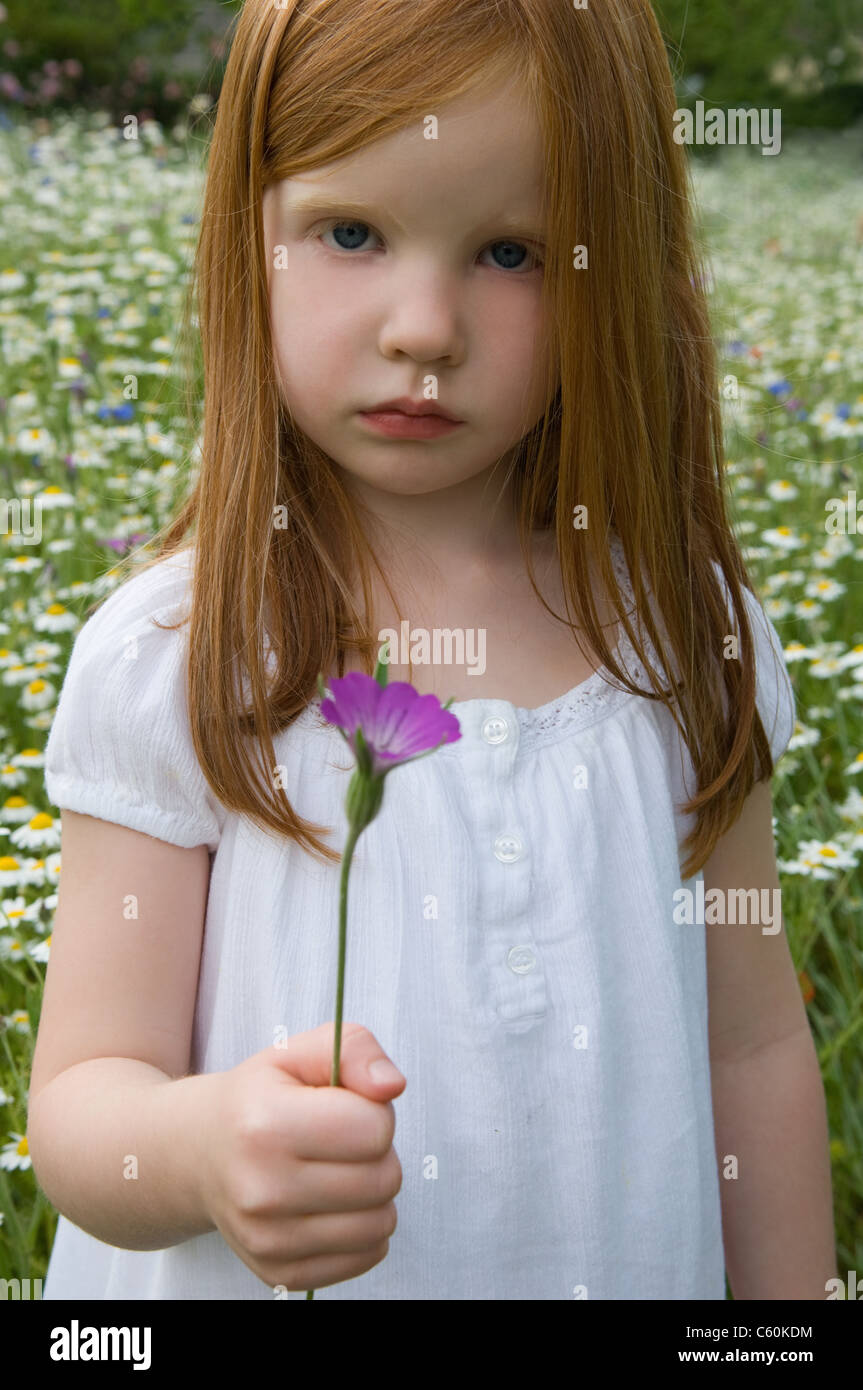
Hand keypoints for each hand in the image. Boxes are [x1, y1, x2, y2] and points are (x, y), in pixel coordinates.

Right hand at [198, 1022, 405, 1291]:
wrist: (200, 1152)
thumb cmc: (260, 1097)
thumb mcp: (300, 1053)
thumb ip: (355, 1049)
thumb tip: (391, 1086)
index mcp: (265, 1125)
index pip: (375, 1129)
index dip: (373, 1111)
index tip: (343, 1107)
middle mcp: (261, 1190)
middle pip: (384, 1178)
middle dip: (378, 1152)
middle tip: (341, 1140)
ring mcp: (268, 1240)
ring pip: (381, 1223)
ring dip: (374, 1193)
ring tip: (337, 1170)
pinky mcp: (280, 1273)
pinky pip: (366, 1256)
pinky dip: (363, 1229)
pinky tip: (332, 1204)